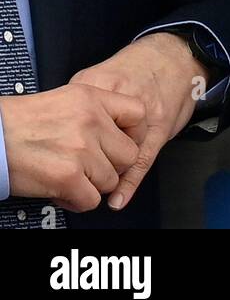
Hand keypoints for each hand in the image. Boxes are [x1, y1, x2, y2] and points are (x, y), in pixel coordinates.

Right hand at [0, 83, 146, 211]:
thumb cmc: (19, 121)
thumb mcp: (65, 99)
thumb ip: (95, 110)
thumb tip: (118, 131)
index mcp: (92, 98)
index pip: (139, 114)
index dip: (134, 134)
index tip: (122, 144)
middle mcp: (92, 122)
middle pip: (129, 154)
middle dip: (111, 166)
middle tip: (91, 167)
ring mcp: (81, 150)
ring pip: (111, 180)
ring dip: (91, 185)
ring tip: (70, 176)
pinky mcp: (67, 177)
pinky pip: (91, 200)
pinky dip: (76, 201)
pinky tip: (62, 190)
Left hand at [68, 32, 213, 210]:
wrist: (177, 54)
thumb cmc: (138, 67)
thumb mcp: (101, 72)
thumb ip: (81, 98)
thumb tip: (56, 126)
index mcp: (96, 84)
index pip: (65, 120)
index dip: (56, 145)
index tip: (49, 161)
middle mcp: (117, 100)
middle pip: (88, 141)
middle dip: (79, 163)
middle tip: (71, 175)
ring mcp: (140, 115)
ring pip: (114, 154)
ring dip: (103, 173)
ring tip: (93, 183)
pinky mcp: (159, 128)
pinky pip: (140, 160)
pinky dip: (128, 182)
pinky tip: (117, 199)